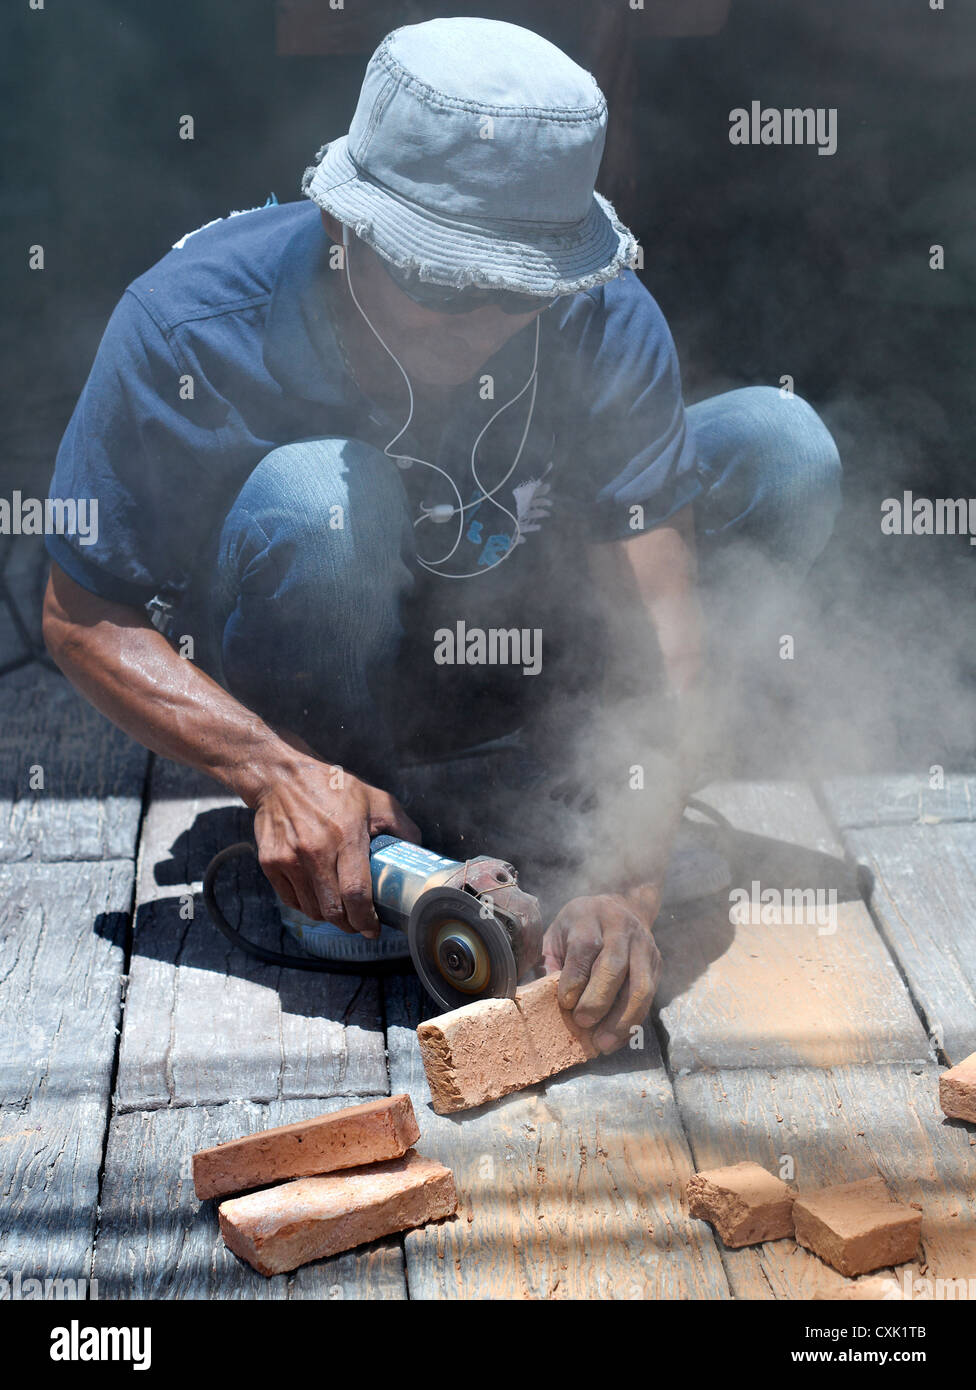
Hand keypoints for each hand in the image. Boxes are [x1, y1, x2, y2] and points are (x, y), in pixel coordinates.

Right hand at [252, 755, 419, 936]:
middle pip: (333, 910)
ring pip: (312, 909)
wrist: (280, 776)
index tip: (374, 928)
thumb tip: (418, 852)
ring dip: (328, 916)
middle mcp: (315, 851)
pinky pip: (291, 900)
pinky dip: (306, 905)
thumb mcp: (375, 799)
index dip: (366, 919)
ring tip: (339, 907)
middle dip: (349, 925)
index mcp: (346, 835)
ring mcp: (289, 859)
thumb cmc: (331, 787)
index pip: (356, 892)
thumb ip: (401, 827)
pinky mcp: (270, 863)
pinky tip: (318, 895)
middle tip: (359, 924)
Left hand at [542, 893, 661, 1053]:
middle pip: (614, 966)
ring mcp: (644, 947)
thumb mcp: (557, 935)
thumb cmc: (580, 927)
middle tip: (582, 1023)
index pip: (586, 947)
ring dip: (621, 1020)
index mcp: (590, 916)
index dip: (575, 978)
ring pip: (639, 987)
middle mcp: (621, 929)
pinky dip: (633, 1023)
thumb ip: (547, 964)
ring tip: (603, 1043)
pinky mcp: (657, 966)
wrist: (623, 907)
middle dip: (598, 1001)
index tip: (565, 1003)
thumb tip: (537, 1001)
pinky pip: (649, 999)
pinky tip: (617, 1039)